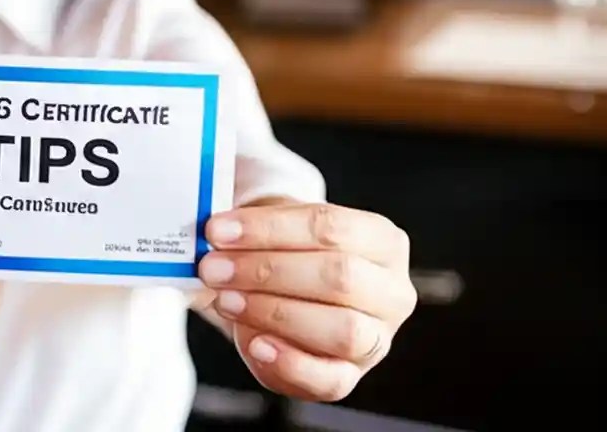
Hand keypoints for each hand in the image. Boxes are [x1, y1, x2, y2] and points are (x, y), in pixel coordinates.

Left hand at [196, 202, 416, 401]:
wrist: (291, 293)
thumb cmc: (289, 255)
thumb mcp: (279, 231)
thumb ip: (256, 230)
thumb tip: (217, 233)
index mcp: (382, 241)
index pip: (331, 226)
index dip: (270, 228)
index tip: (219, 231)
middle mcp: (391, 291)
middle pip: (340, 276)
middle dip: (267, 270)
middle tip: (214, 268)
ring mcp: (377, 338)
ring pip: (342, 329)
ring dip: (274, 312)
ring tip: (225, 300)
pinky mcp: (351, 376)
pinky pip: (331, 380)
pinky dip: (290, 363)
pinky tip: (257, 344)